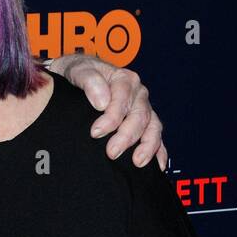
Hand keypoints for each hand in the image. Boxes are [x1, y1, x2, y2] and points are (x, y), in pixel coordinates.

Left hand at [48, 54, 165, 168]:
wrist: (77, 74)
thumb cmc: (78, 72)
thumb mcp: (79, 70)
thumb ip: (90, 82)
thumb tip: (102, 102)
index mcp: (125, 79)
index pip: (122, 101)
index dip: (111, 118)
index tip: (95, 133)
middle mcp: (138, 93)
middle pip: (139, 117)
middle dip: (126, 137)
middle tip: (112, 153)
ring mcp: (143, 107)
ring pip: (152, 127)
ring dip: (147, 146)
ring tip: (137, 162)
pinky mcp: (144, 120)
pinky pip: (156, 136)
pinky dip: (159, 150)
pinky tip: (157, 166)